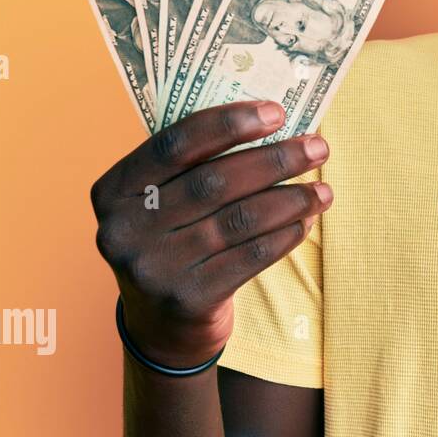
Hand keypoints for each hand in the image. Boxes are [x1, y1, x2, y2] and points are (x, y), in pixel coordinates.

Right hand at [89, 100, 332, 368]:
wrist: (160, 325)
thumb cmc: (174, 241)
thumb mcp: (164, 203)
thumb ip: (197, 166)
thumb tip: (271, 124)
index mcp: (115, 190)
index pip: (174, 144)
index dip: (228, 125)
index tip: (276, 112)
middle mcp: (126, 229)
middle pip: (213, 182)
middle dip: (274, 160)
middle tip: (318, 147)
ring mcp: (154, 268)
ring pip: (238, 220)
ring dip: (291, 200)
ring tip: (323, 190)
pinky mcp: (187, 299)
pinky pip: (250, 257)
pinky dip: (285, 235)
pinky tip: (306, 221)